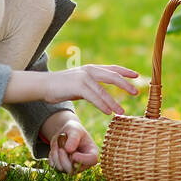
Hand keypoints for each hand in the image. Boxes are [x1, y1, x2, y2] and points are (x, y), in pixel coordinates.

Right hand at [6, 63, 138, 114]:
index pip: (112, 69)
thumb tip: (102, 95)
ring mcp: (83, 77)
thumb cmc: (61, 86)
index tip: (137, 75)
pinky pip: (93, 97)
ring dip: (114, 102)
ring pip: (103, 90)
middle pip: (112, 76)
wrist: (43, 85)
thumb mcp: (80, 84)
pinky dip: (102, 105)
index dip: (125, 72)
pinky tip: (108, 112)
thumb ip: (92, 86)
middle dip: (126, 84)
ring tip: (122, 111)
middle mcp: (89, 71)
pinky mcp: (77, 86)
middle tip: (136, 92)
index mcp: (91, 69)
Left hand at [40, 111, 97, 174]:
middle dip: (64, 159)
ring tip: (58, 144)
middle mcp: (84, 163)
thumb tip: (69, 150)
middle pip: (74, 170)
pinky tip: (56, 149)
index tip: (73, 155)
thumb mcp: (75, 129)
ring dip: (57, 156)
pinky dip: (52, 157)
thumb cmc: (73, 130)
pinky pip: (54, 167)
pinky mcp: (63, 168)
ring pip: (62, 169)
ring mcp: (73, 167)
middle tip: (61, 148)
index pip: (92, 160)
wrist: (64, 134)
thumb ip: (74, 138)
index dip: (83, 160)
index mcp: (92, 152)